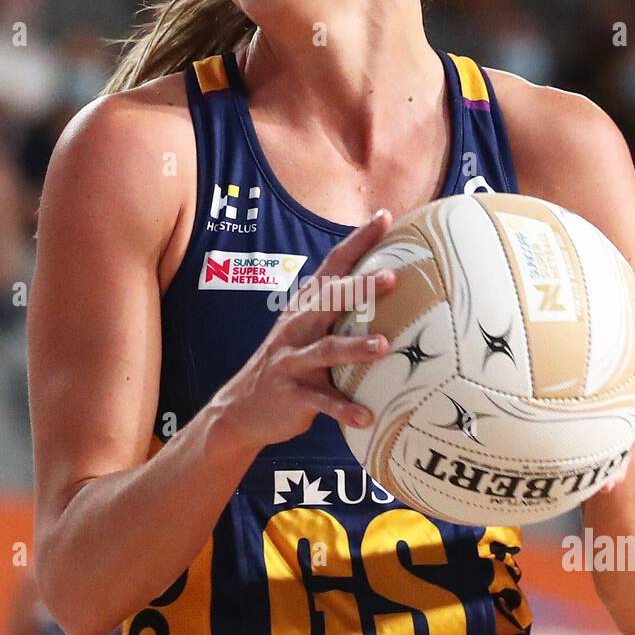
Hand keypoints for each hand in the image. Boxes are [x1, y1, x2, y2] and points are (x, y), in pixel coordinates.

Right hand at [215, 209, 397, 452]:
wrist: (242, 407)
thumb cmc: (290, 362)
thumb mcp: (308, 329)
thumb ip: (340, 310)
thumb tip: (389, 286)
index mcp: (307, 307)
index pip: (334, 266)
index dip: (358, 241)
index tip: (384, 217)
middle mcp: (299, 327)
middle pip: (330, 301)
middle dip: (360, 288)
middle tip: (392, 276)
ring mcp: (294, 360)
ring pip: (326, 350)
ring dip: (355, 348)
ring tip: (383, 345)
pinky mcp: (293, 394)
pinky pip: (322, 402)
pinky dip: (345, 409)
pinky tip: (367, 417)